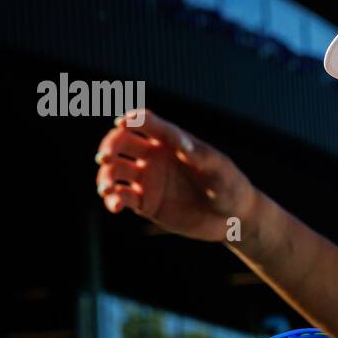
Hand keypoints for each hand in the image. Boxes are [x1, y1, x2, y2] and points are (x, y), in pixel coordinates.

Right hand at [94, 109, 256, 241]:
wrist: (232, 217)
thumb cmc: (229, 185)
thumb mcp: (218, 169)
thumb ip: (199, 156)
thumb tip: (182, 144)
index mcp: (171, 140)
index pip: (147, 123)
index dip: (133, 120)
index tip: (123, 122)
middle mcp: (154, 155)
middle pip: (121, 143)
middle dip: (109, 147)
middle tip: (104, 157)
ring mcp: (147, 179)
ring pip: (116, 171)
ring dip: (106, 177)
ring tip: (107, 189)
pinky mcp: (145, 203)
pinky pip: (122, 198)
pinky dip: (113, 200)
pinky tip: (115, 205)